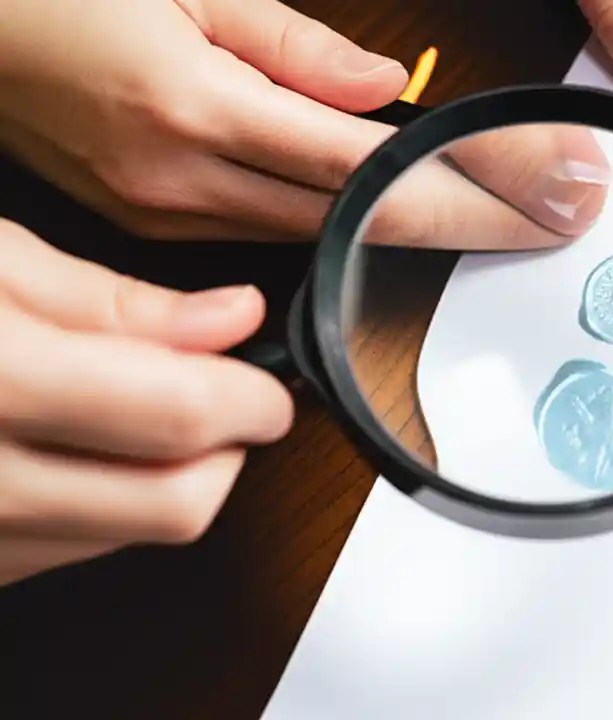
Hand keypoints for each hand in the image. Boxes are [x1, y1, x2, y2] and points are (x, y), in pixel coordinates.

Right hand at [0, 0, 612, 248]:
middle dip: (478, 218)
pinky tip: (408, 215)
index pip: (374, 163)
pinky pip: (273, 235)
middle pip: (365, 216)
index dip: (474, 178)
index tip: (550, 180)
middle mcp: (183, 180)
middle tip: (562, 212)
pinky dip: (351, 226)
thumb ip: (292, 46)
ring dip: (426, 228)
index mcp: (194, 106)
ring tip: (514, 214)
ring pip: (326, 234)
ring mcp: (165, 218)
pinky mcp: (154, 228)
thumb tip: (385, 88)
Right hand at [0, 220, 293, 586]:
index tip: (268, 385)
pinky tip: (72, 450)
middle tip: (220, 398)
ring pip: (130, 536)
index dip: (254, 401)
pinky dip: (103, 507)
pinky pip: (66, 553)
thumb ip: (113, 302)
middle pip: (178, 503)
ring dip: (168, 480)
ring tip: (132, 412)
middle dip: (225, 451)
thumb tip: (232, 321)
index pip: (180, 421)